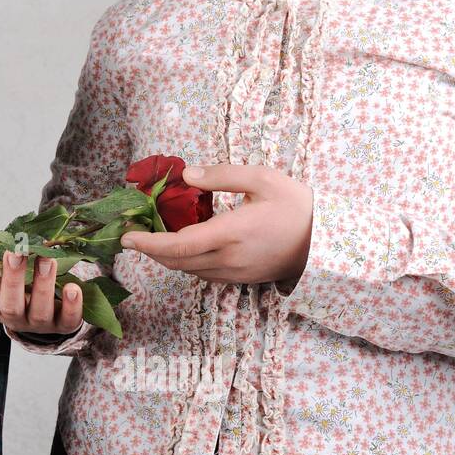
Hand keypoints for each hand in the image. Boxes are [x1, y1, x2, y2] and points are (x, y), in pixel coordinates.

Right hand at [0, 250, 83, 336]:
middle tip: (17, 252)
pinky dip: (72, 306)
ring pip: (40, 311)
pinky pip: (68, 322)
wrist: (45, 308)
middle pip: (10, 305)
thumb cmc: (10, 285)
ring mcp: (39, 323)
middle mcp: (14, 317)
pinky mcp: (63, 324)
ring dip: (44, 285)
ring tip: (48, 259)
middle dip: (13, 279)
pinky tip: (75, 287)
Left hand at [120, 164, 311, 285]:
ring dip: (165, 257)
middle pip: (176, 262)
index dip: (147, 244)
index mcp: (231, 234)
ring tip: (151, 237)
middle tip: (131, 234)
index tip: (126, 237)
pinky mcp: (240, 279)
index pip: (177, 246)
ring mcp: (234, 273)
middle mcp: (228, 259)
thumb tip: (186, 175)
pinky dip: (185, 262)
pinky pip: (203, 274)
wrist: (327, 241)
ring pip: (188, 271)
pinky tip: (182, 246)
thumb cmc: (296, 206)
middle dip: (149, 250)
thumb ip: (221, 176)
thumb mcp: (263, 179)